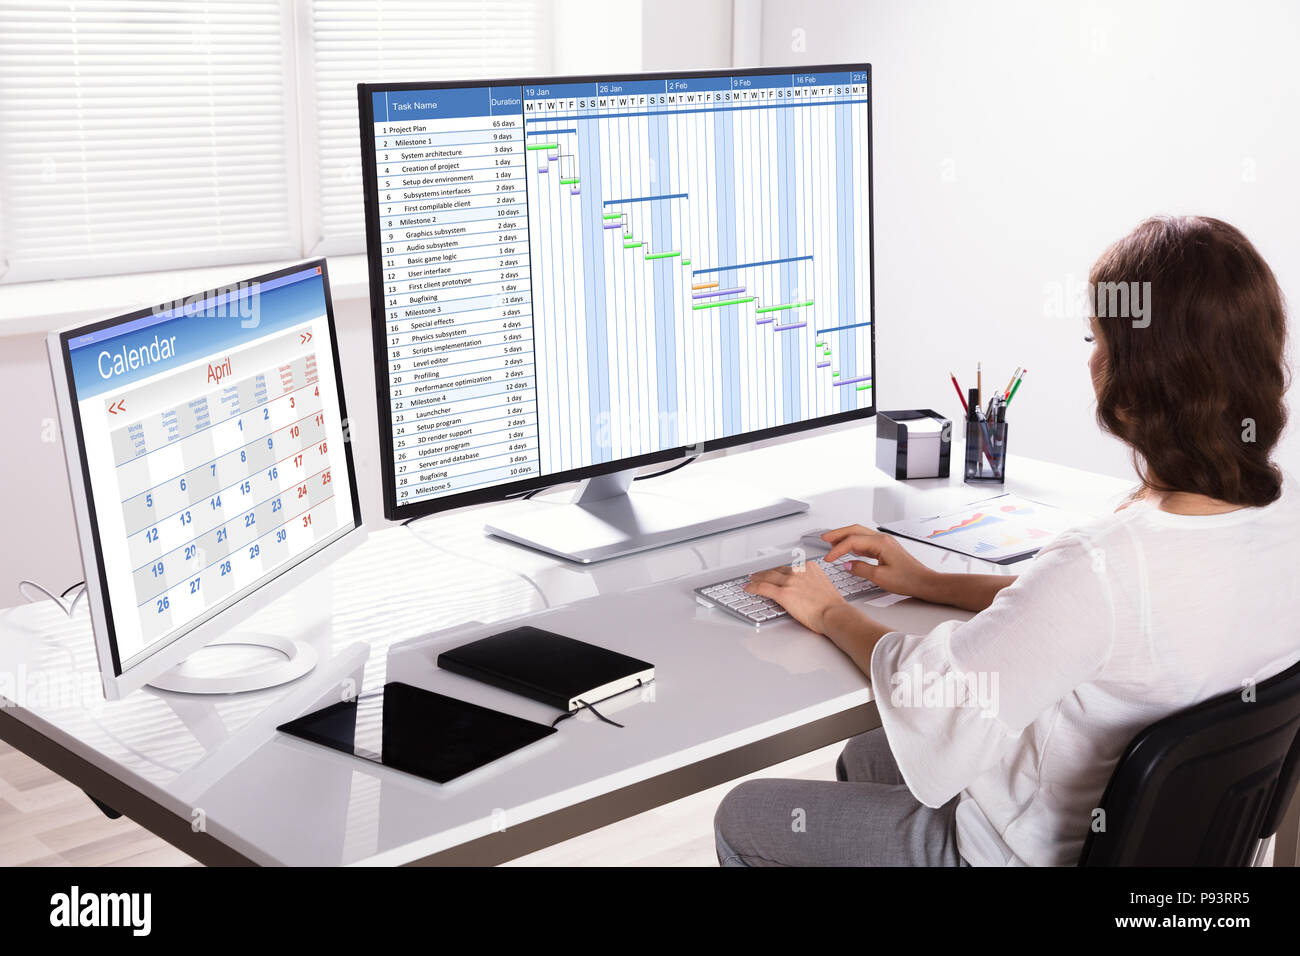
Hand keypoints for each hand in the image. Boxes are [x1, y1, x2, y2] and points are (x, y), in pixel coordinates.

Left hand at [745, 561, 846, 633]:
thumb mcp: (822, 584)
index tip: (773, 569)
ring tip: (751, 579)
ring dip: (756, 578)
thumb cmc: (831, 605)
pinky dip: (753, 587)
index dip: (777, 568)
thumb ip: (810, 581)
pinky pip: (763, 588)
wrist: (834, 613)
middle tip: (757, 573)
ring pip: (767, 577)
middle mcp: (798, 571)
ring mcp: (790, 582)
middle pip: (776, 569)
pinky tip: (748, 588)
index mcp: (809, 567)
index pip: (788, 565)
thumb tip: (802, 587)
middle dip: (765, 571)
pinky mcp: (783, 594)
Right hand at [821, 524, 939, 600]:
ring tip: (832, 542)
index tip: (829, 557)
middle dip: (838, 533)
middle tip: (824, 538)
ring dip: (845, 537)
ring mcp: (884, 543)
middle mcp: (882, 539)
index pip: (852, 541)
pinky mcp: (885, 549)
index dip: (838, 549)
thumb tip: (848, 564)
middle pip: (855, 530)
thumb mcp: (880, 577)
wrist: (924, 582)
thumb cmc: (908, 579)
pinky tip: (849, 549)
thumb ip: (861, 569)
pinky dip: (854, 543)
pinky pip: (866, 541)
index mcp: (880, 543)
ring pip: (860, 534)